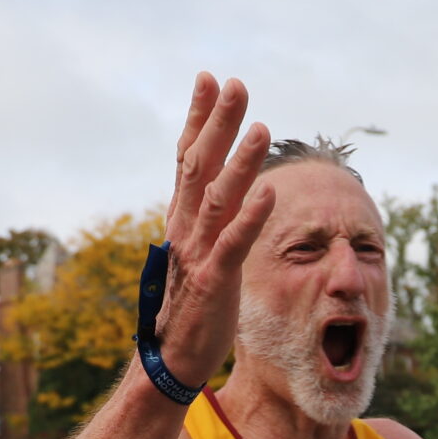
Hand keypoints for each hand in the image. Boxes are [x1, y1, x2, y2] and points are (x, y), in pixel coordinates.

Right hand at [152, 73, 276, 389]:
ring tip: (262, 127)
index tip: (209, 78)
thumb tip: (212, 186)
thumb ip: (204, 218)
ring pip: (218, 198)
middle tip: (236, 83)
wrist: (169, 361)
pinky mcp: (213, 281)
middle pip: (200, 165)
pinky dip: (250, 217)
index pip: (187, 157)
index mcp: (181, 218)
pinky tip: (268, 192)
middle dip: (218, 122)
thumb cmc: (188, 306)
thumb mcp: (196, 252)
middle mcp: (185, 228)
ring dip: (240, 161)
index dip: (198, 117)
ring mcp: (197, 253)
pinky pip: (234, 244)